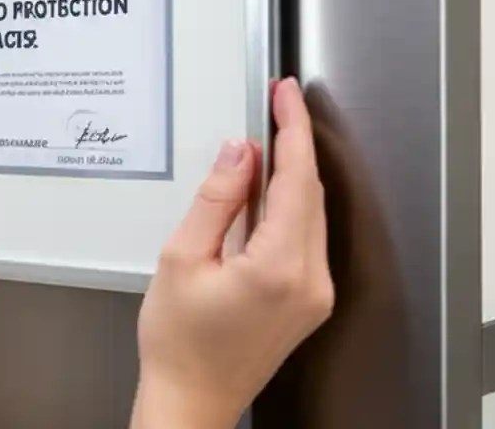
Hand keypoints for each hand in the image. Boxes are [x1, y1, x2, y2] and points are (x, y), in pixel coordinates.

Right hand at [132, 78, 333, 428]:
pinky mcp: (310, 301)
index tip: (287, 96)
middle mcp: (310, 280)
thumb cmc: (178, 343)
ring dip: (293, 175)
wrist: (192, 400)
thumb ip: (216, 200)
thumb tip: (241, 153)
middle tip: (277, 105)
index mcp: (279, 267)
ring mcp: (316, 293)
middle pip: (310, 193)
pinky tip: (267, 190)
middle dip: (294, 145)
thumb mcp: (182, 258)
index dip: (293, 130)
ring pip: (312, 214)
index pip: (297, 180)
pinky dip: (290, 206)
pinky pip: (306, 237)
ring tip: (266, 140)